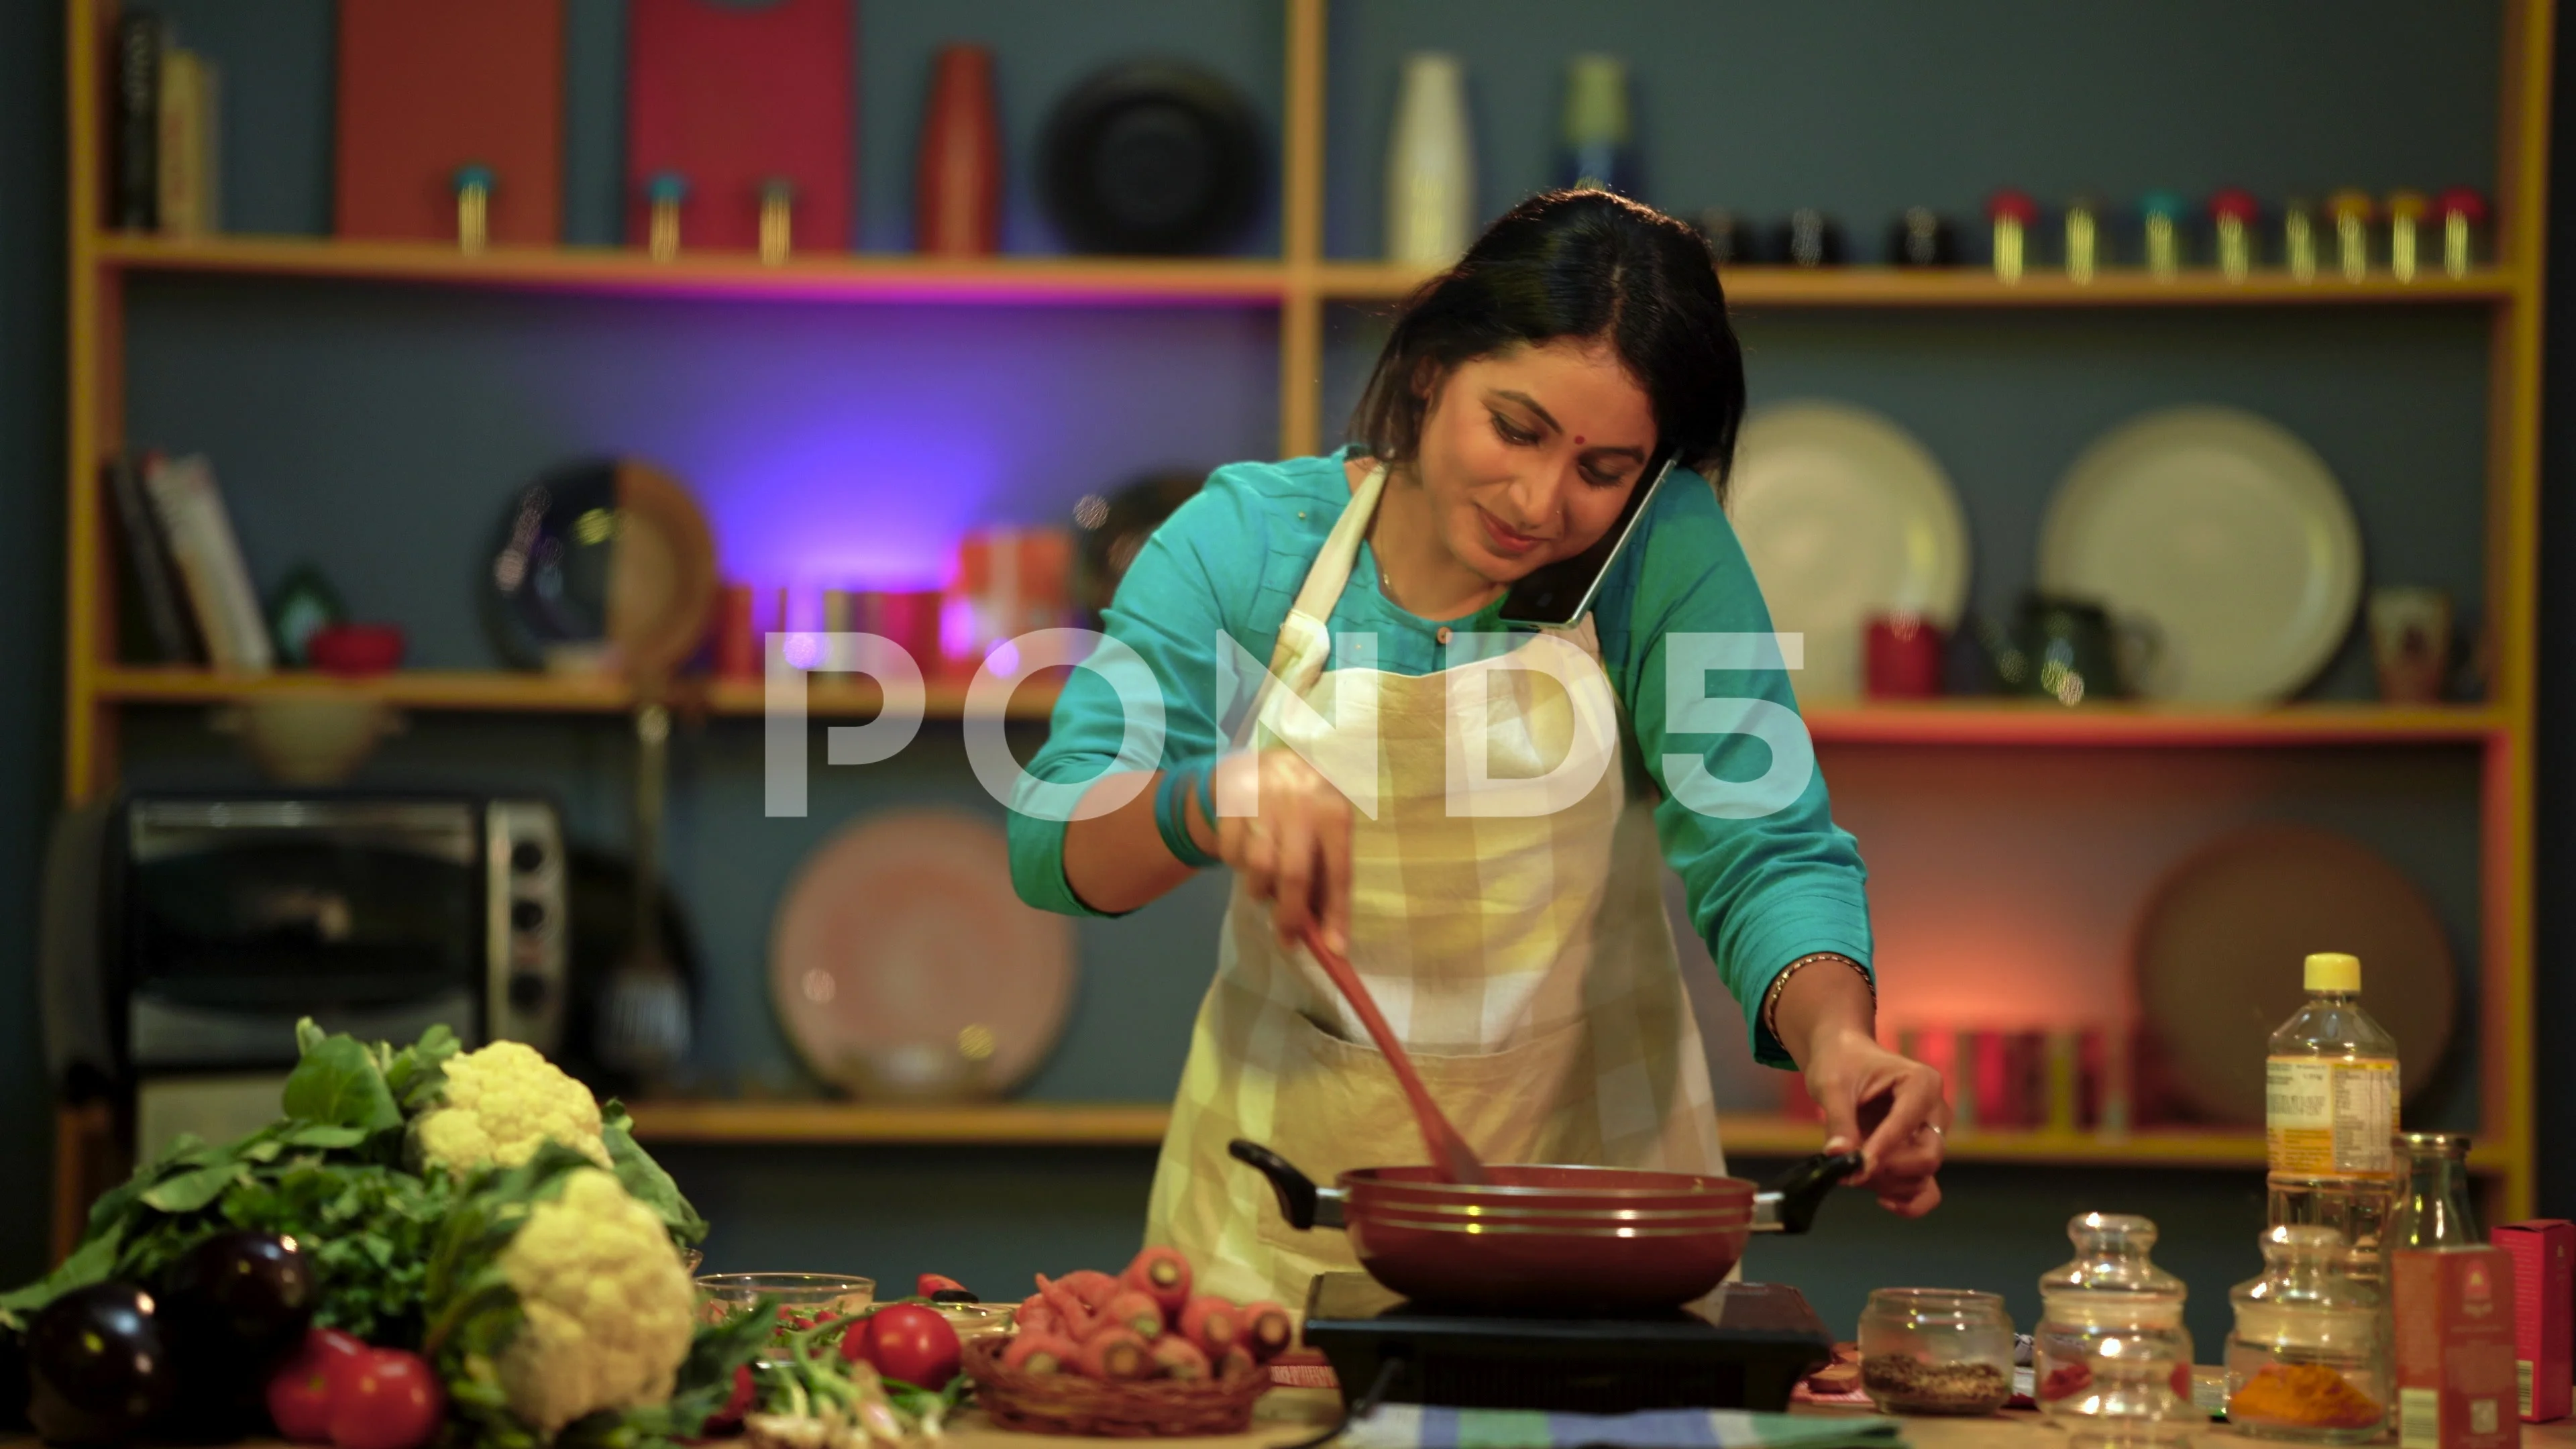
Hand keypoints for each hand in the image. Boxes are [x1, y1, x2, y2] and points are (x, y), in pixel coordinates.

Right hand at [1200, 748, 1353, 953]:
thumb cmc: (1304, 809)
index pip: (1339, 871)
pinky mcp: (1232, 800)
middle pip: (1294, 874)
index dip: (1336, 914)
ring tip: (1265, 889)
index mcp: (1335, 810)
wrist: (1262, 764)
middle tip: (1287, 938)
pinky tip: (1245, 857)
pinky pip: (1230, 853)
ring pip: (1258, 866)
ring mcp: (1264, 798)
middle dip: (1291, 915)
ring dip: (1260, 890)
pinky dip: (1236, 866)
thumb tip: (1329, 936)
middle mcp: (1302, 801)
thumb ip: (1327, 875)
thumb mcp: (1325, 830)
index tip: (1333, 949)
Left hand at [1798, 1026, 1947, 1215]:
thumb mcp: (1832, 1085)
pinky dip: (1909, 1202)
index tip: (1854, 1167)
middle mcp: (1936, 1111)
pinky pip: (1928, 1190)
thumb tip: (1839, 1157)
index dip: (1881, 1149)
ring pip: (1924, 1176)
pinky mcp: (1920, 1155)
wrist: (1844, 1059)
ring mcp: (1931, 1136)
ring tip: (1852, 1170)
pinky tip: (1882, 1200)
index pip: (1907, 1125)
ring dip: (1887, 1183)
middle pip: (1927, 1157)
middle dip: (1886, 1169)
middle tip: (1849, 1167)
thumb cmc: (1841, 1063)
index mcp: (1922, 1083)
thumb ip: (1839, 1121)